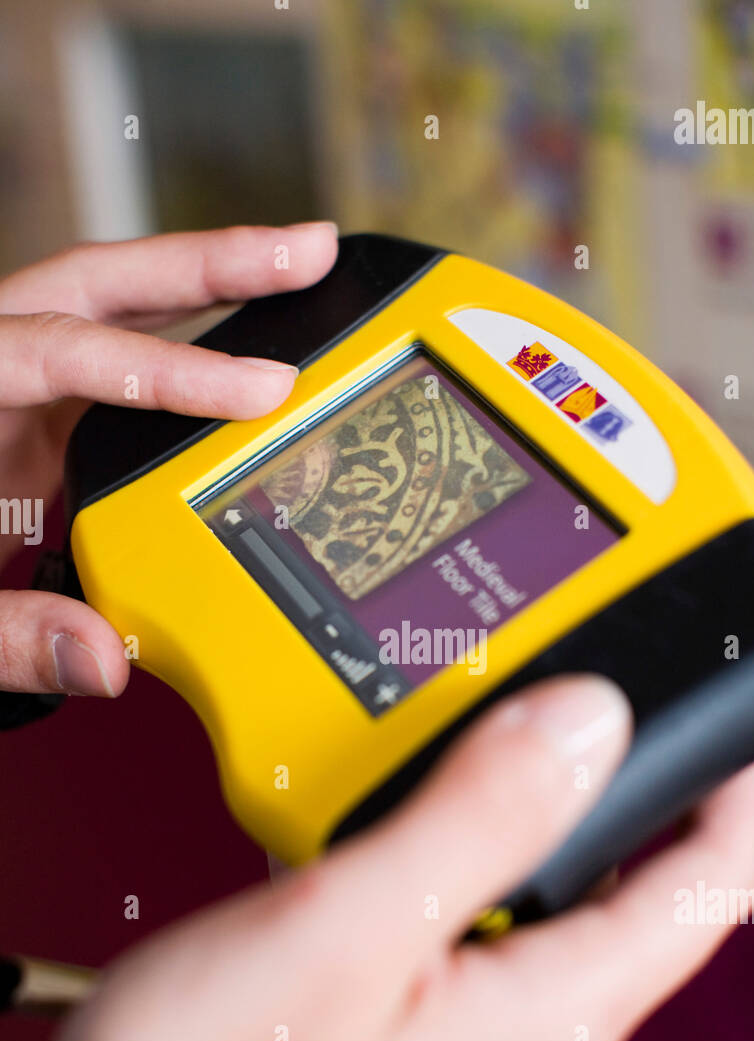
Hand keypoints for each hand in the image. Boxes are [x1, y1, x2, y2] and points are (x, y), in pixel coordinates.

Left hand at [0, 222, 337, 697]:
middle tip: (305, 250)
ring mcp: (14, 401)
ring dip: (208, 293)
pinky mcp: (41, 436)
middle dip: (208, 264)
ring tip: (300, 274)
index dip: (166, 369)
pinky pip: (124, 384)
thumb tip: (104, 659)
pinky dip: (190, 366)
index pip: (60, 354)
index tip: (258, 390)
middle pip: (96, 286)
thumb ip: (5, 634)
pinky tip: (249, 378)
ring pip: (113, 316)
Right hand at [0, 675, 753, 1040]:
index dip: (737, 780)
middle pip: (636, 886)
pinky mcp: (414, 1030)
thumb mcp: (349, 928)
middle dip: (627, 778)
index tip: (729, 696)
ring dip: (528, 806)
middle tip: (586, 686)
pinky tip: (395, 809)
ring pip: (546, 895)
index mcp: (550, 1015)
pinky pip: (472, 918)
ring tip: (485, 727)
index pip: (708, 886)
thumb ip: (481, 817)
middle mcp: (530, 1036)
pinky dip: (456, 846)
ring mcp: (472, 1039)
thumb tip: (590, 722)